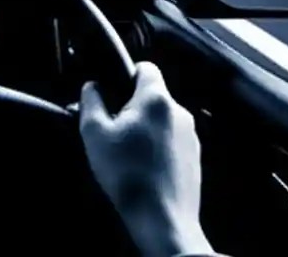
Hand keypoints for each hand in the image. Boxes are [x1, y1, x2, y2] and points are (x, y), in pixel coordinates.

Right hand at [79, 62, 211, 256]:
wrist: (161, 219)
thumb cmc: (126, 174)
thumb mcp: (94, 134)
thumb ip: (91, 101)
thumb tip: (93, 86)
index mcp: (156, 99)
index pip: (145, 67)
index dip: (126, 76)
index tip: (113, 95)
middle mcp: (179, 111)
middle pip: (153, 96)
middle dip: (132, 108)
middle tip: (112, 131)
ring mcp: (191, 135)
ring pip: (162, 120)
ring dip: (145, 129)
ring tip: (127, 155)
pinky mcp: (195, 157)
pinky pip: (172, 141)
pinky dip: (158, 148)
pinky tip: (143, 169)